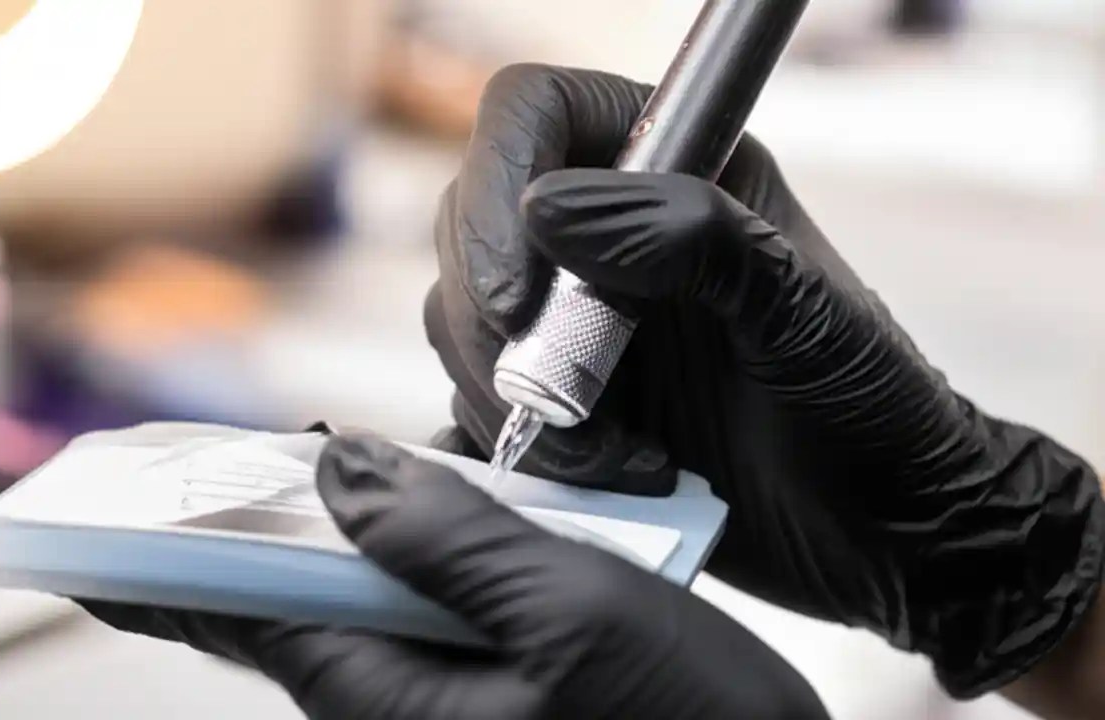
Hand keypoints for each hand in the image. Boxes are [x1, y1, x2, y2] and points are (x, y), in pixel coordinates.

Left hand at [77, 434, 828, 719]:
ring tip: (340, 460)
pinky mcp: (494, 686)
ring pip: (366, 599)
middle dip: (249, 530)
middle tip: (216, 463)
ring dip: (352, 525)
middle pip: (290, 607)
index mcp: (386, 698)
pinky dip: (422, 546)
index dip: (160, 564)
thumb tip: (337, 470)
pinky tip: (448, 502)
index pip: (236, 620)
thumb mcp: (563, 613)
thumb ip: (443, 538)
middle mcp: (400, 707)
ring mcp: (446, 699)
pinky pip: (427, 606)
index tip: (93, 526)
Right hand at [423, 63, 1104, 697]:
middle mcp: (606, 234)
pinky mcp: (558, 403)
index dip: (497, 187)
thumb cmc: (870, 405)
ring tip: (616, 461)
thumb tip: (546, 212)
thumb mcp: (801, 308)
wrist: (885, 530)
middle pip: (472, 227)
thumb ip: (689, 237)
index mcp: (670, 169)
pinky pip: (476, 406)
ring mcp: (574, 322)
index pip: (534, 116)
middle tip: (573, 409)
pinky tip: (582, 481)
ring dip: (515, 403)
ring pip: (462, 325)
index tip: (516, 301)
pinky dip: (505, 449)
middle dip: (499, 329)